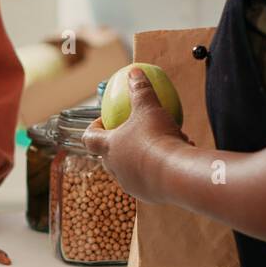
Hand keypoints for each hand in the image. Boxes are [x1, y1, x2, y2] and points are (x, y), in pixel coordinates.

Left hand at [82, 66, 189, 202]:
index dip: (92, 129)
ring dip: (140, 159)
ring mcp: (130, 184)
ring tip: (159, 146)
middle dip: (116, 147)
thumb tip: (135, 71)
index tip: (103, 121)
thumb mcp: (149, 107)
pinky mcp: (148, 196)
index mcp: (109, 147)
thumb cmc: (157, 138)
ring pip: (131, 169)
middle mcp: (115, 168)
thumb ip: (141, 89)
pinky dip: (159, 169)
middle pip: (107, 158)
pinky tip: (174, 159)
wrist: (176, 174)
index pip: (89, 138)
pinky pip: (151, 179)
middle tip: (129, 136)